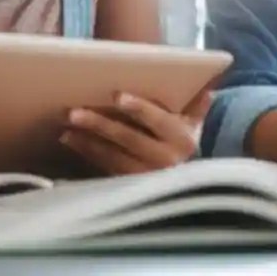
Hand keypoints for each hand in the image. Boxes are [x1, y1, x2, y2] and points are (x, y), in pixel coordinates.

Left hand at [62, 90, 211, 174]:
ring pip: (113, 156)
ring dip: (88, 141)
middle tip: (75, 112)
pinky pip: (105, 169)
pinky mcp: (129, 188)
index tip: (118, 96)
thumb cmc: (183, 145)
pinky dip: (87, 154)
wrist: (184, 187)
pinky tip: (72, 140)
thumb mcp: (194, 125)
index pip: (159, 121)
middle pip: (130, 139)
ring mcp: (146, 177)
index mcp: (182, 140)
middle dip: (101, 124)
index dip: (139, 108)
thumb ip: (197, 105)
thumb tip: (208, 87)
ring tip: (67, 127)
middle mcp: (166, 160)